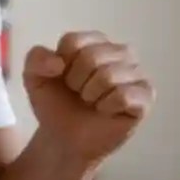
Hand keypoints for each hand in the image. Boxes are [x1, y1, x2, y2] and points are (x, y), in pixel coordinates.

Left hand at [23, 31, 154, 165]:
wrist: (64, 138)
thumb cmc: (54, 102)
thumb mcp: (33, 76)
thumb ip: (36, 59)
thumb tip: (58, 63)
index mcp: (93, 41)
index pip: (73, 41)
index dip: (60, 65)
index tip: (62, 78)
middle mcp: (120, 52)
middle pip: (92, 56)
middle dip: (76, 80)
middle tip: (78, 93)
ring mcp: (136, 74)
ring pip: (108, 75)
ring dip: (90, 94)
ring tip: (92, 101)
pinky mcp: (146, 97)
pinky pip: (124, 95)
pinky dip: (107, 106)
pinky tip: (106, 111)